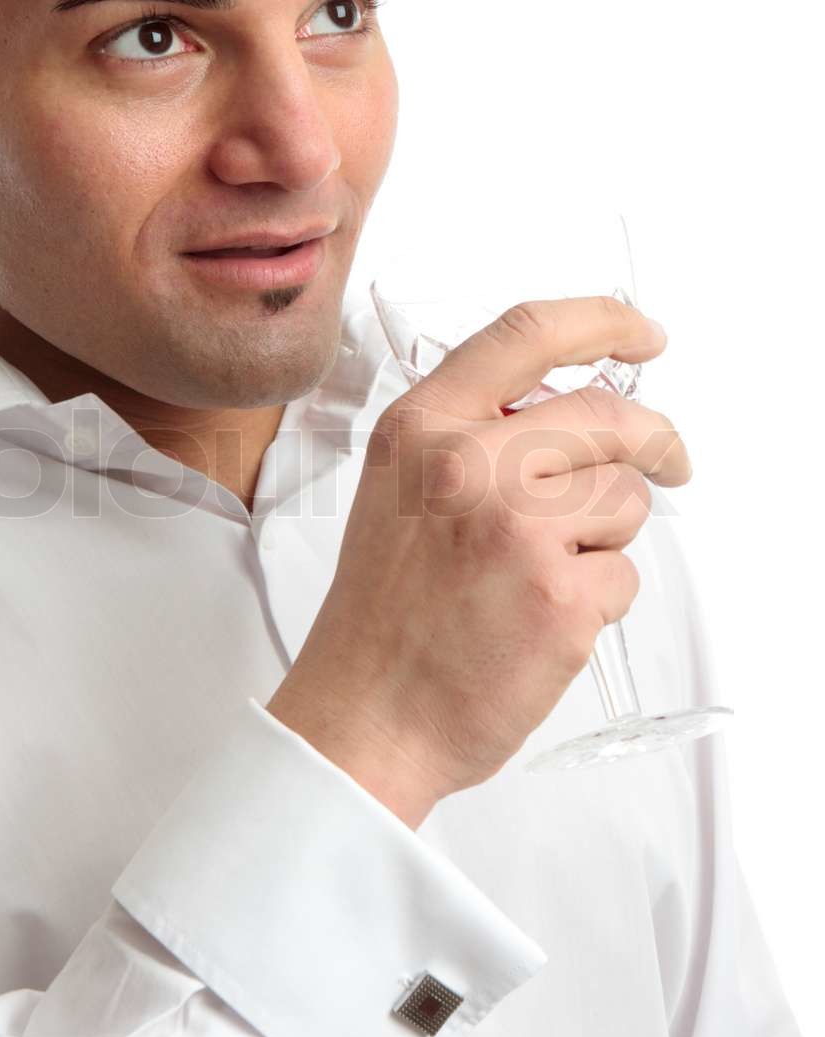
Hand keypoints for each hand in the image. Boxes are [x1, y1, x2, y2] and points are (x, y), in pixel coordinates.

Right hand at [266, 296, 689, 819]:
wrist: (367, 714)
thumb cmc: (382, 615)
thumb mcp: (397, 491)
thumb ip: (470, 438)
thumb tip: (567, 417)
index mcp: (422, 429)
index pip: (528, 334)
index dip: (602, 322)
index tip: (640, 333)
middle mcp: (471, 465)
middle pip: (608, 416)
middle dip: (655, 442)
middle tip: (669, 461)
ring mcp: (521, 529)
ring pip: (626, 500)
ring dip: (607, 537)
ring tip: (539, 576)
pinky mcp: (562, 596)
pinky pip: (625, 575)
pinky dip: (597, 599)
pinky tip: (538, 620)